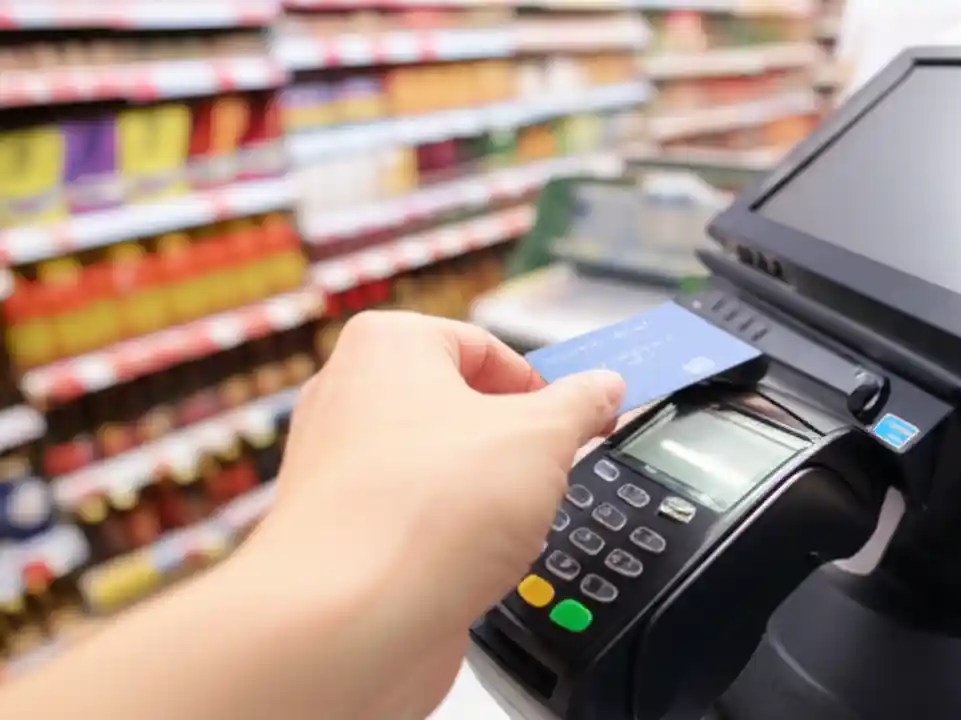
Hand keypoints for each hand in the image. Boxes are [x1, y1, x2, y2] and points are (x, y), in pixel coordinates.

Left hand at [236, 311, 623, 718]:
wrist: (348, 622)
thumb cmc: (423, 512)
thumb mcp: (541, 439)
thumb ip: (579, 405)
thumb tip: (601, 388)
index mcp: (388, 346)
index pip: (485, 348)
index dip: (541, 386)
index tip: (578, 416)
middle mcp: (349, 397)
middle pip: (460, 407)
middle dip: (513, 443)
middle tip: (550, 470)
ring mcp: (339, 468)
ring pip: (439, 467)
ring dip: (484, 495)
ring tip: (505, 524)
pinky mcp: (341, 531)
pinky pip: (414, 518)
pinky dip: (449, 536)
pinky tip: (470, 561)